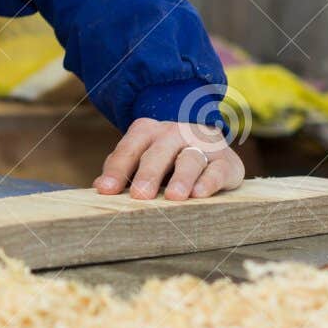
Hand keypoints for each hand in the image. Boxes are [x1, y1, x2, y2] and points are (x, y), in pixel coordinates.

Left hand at [92, 118, 244, 200]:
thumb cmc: (164, 155)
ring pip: (190, 159)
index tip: (106, 190)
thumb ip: (122, 168)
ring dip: (181, 178)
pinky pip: (217, 170)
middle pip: (158, 153)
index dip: (117, 169)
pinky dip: (208, 182)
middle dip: (148, 174)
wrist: (207, 136)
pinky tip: (199, 194)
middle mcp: (175, 133)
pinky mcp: (226, 161)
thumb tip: (100, 186)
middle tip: (139, 196)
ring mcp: (202, 145)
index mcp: (147, 131)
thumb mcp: (141, 155)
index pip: (129, 149)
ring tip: (173, 197)